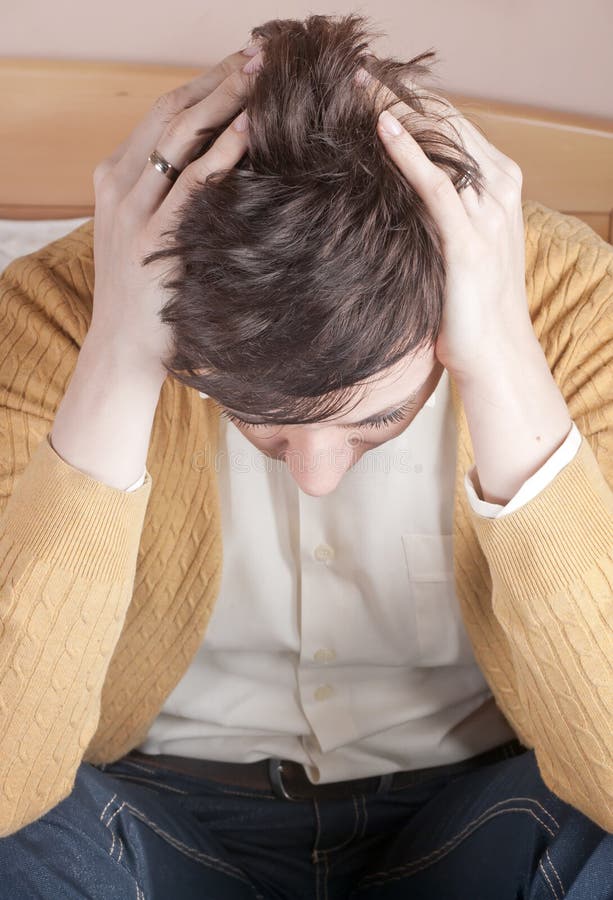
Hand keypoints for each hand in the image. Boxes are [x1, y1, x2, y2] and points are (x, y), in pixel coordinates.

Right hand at [88, 45, 263, 380]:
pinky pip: (192, 183)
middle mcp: (118, 186)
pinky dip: (221, 151)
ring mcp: (132, 212)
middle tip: (261, 53)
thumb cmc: (147, 294)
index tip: (241, 63)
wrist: (123, 349)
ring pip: (178, 136)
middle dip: (218, 77)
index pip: (161, 114)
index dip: (203, 83)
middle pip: (170, 112)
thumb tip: (220, 162)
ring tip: (262, 76)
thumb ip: (166, 196)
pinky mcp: (153, 239)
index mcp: (114, 178)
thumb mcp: (145, 233)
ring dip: (224, 99)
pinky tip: (250, 128)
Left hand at [358, 70, 535, 381]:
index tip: (371, 87)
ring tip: (357, 87)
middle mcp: (497, 189)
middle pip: (447, 123)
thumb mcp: (455, 242)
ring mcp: (487, 213)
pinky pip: (436, 184)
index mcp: (497, 184)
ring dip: (397, 110)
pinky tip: (382, 127)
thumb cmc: (468, 303)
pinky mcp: (468, 241)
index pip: (453, 126)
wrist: (493, 353)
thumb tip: (394, 185)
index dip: (413, 101)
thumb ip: (440, 209)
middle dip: (401, 95)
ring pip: (442, 143)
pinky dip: (409, 152)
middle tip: (356, 75)